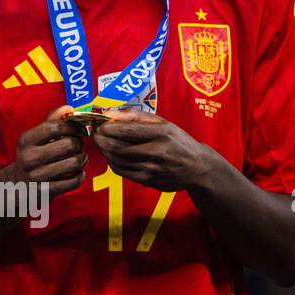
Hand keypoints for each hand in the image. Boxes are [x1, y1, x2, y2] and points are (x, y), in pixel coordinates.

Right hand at [0, 105, 88, 196]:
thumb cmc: (31, 156)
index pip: (55, 126)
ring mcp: (37, 176)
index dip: (71, 126)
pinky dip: (80, 175)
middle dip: (79, 144)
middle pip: (69, 144)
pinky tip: (76, 173)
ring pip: (75, 162)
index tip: (76, 129)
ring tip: (79, 159)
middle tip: (78, 145)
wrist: (16, 186)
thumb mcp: (35, 138)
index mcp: (26, 140)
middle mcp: (29, 157)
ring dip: (82, 160)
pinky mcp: (46, 191)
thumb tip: (69, 108)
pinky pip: (75, 181)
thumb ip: (51, 121)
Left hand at [92, 109, 216, 191]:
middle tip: (95, 133)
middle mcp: (157, 152)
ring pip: (116, 160)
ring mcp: (152, 169)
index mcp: (162, 133)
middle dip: (100, 139)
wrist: (198, 167)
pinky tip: (112, 155)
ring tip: (102, 142)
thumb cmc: (177, 140)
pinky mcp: (149, 181)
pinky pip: (121, 171)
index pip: (126, 130)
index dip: (107, 127)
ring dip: (103, 150)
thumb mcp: (162, 122)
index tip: (99, 124)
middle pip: (117, 147)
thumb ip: (134, 115)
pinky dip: (111, 161)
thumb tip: (107, 113)